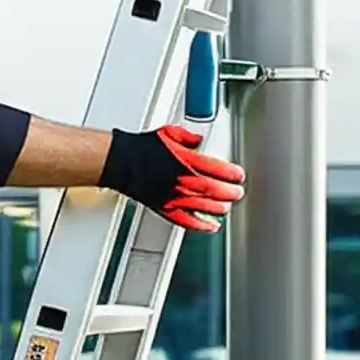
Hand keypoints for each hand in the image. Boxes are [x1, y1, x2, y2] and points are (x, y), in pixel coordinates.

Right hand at [99, 125, 245, 231]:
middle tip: (237, 192)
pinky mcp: (166, 208)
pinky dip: (202, 225)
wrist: (121, 163)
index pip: (218, 170)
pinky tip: (211, 226)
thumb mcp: (168, 133)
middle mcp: (183, 180)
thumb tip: (198, 140)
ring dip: (220, 208)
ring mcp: (175, 196)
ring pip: (206, 207)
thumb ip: (188, 137)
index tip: (239, 175)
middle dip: (231, 192)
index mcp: (187, 161)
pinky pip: (187, 221)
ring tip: (226, 207)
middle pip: (216, 191)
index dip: (233, 174)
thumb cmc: (142, 148)